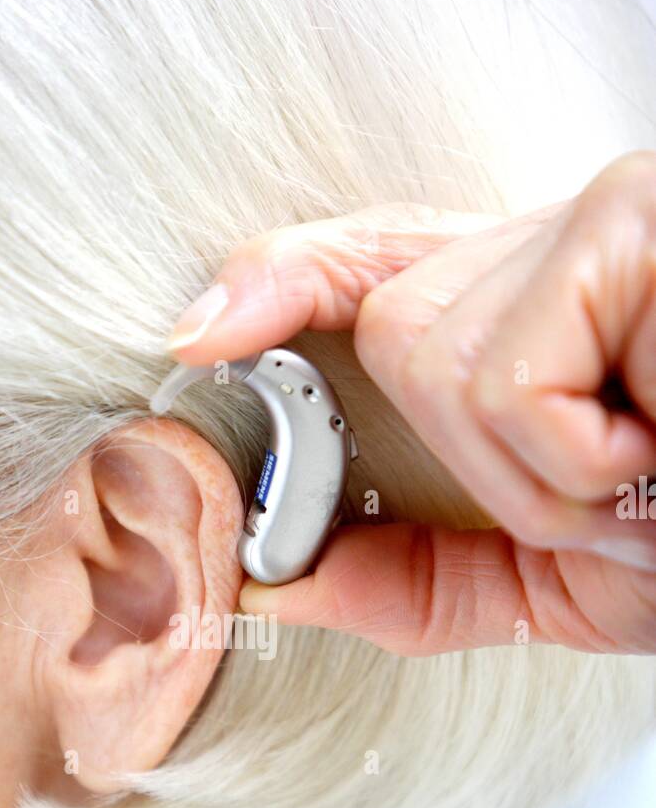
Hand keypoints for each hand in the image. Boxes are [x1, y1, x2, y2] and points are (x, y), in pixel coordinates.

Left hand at [165, 155, 655, 654]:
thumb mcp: (553, 582)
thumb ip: (421, 584)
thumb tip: (286, 587)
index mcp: (535, 317)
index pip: (379, 262)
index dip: (282, 281)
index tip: (197, 335)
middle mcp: (557, 246)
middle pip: (402, 341)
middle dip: (492, 468)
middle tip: (617, 491)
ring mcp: (597, 220)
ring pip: (447, 364)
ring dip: (547, 476)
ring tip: (655, 471)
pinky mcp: (630, 220)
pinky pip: (514, 373)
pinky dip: (577, 457)